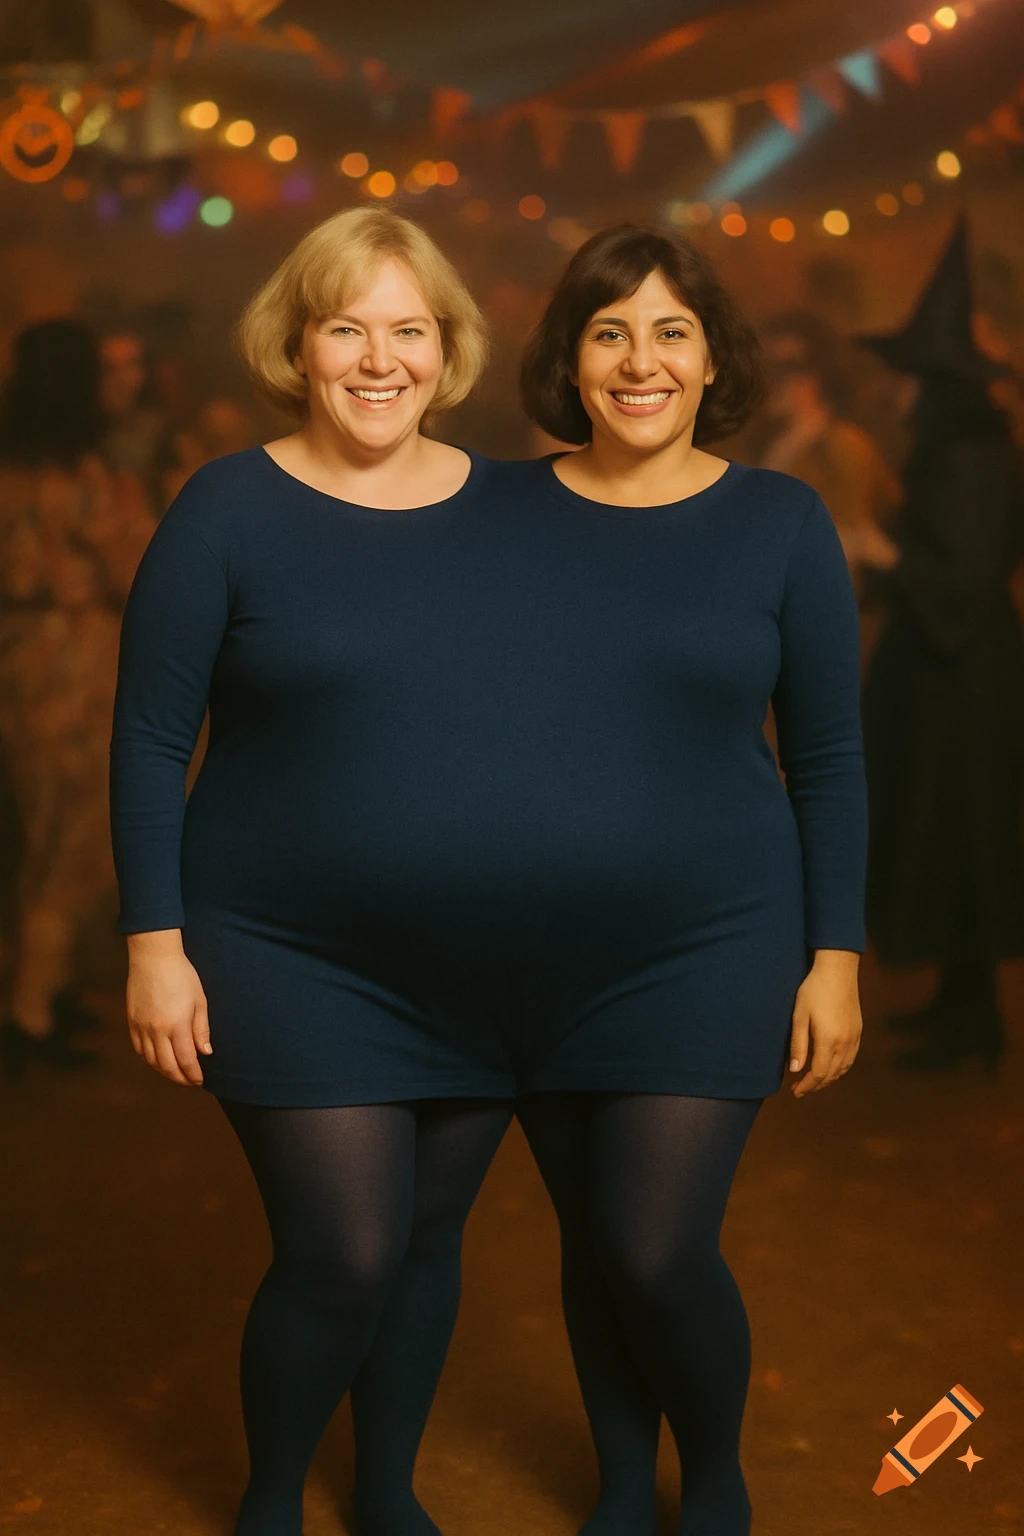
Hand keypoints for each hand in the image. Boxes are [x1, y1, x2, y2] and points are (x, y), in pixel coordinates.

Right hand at [126, 930, 211, 1086]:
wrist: (153, 958)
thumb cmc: (182, 976)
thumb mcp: (199, 1001)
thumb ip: (201, 1029)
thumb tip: (205, 1052)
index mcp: (177, 1025)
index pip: (186, 1060)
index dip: (193, 1074)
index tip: (200, 1080)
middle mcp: (157, 1031)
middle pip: (167, 1066)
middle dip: (180, 1078)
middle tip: (190, 1081)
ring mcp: (141, 1028)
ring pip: (151, 1061)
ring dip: (164, 1071)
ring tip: (176, 1073)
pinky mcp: (132, 1022)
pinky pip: (139, 1049)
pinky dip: (149, 1060)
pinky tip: (158, 1060)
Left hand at [788, 949, 861, 1097]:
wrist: (837, 971)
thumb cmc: (814, 990)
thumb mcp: (799, 1016)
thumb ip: (798, 1045)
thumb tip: (795, 1070)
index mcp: (829, 1040)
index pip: (818, 1074)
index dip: (807, 1086)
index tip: (795, 1091)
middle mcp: (845, 1043)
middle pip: (832, 1074)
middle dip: (816, 1085)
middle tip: (800, 1089)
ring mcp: (854, 1037)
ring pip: (843, 1069)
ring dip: (829, 1079)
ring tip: (814, 1081)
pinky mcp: (858, 1031)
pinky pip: (851, 1058)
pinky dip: (840, 1068)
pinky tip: (831, 1067)